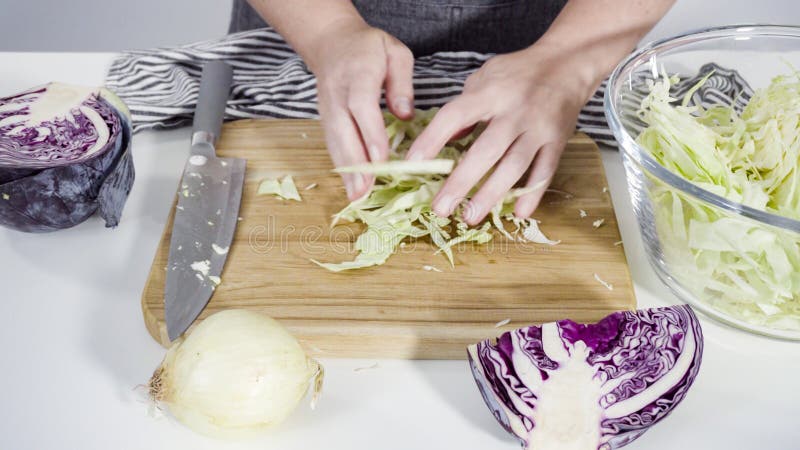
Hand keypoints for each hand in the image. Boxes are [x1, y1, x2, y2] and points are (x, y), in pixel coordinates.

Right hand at [306, 18, 414, 199]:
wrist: (331, 42)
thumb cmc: (369, 48)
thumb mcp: (394, 52)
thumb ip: (402, 81)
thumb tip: (405, 114)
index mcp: (358, 73)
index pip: (361, 106)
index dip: (370, 134)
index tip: (381, 160)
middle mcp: (337, 93)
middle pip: (343, 130)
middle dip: (355, 162)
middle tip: (365, 190)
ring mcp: (327, 107)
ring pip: (334, 141)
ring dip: (345, 170)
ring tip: (356, 196)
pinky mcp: (324, 117)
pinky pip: (331, 143)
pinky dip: (341, 165)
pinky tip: (350, 185)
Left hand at [405, 44, 596, 223]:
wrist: (567, 63)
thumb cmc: (518, 72)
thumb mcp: (484, 78)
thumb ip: (463, 108)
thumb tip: (445, 140)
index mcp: (490, 92)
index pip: (455, 116)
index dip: (432, 139)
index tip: (412, 163)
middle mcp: (515, 111)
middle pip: (486, 150)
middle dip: (461, 182)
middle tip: (440, 208)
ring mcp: (539, 128)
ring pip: (514, 166)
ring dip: (491, 194)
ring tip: (470, 216)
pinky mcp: (558, 141)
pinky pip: (545, 171)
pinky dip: (532, 193)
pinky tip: (518, 212)